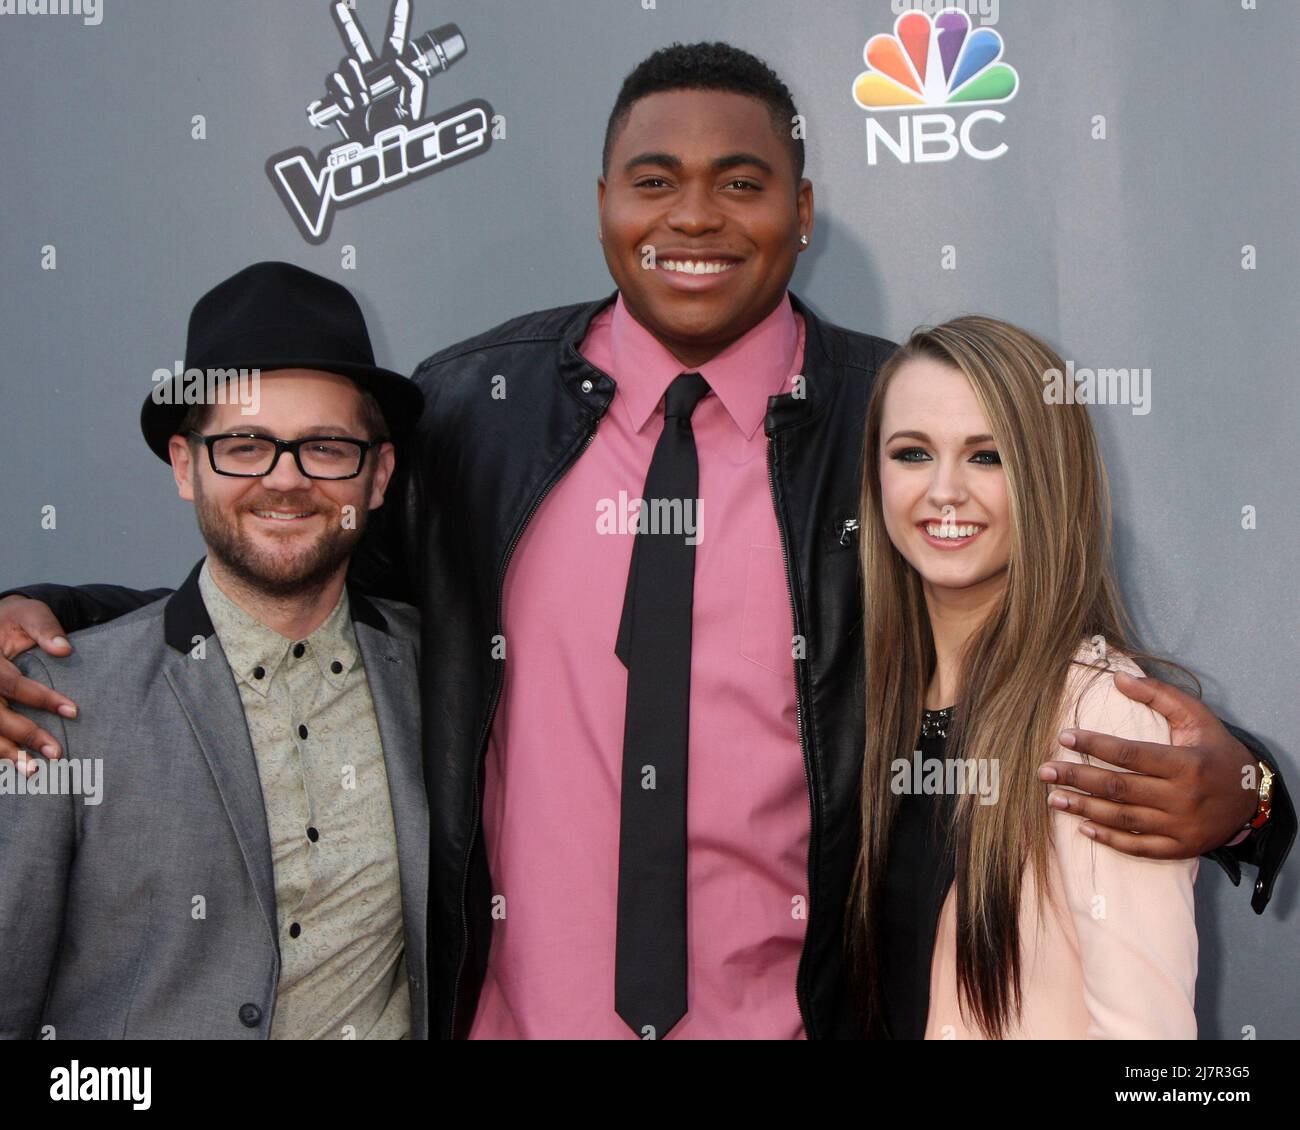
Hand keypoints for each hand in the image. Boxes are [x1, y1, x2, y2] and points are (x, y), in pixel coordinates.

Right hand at [0, 595, 77, 770]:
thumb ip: (45, 628)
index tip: (73, 712)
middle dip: (25, 734)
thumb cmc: (14, 621)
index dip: (42, 699)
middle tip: (56, 753)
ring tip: (32, 770)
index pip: (13, 684)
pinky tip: (14, 766)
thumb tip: (65, 650)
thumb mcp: (29, 613)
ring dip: (6, 752)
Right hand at [308, 0, 424, 141]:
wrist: (378, 154)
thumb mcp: (415, 106)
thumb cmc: (399, 133)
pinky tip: (352, 106)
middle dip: (347, 20)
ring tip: (365, 100)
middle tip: (338, 3)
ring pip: (346, 64)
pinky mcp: (337, 95)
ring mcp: (352, 84)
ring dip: (355, 81)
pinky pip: (334, 81)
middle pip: (356, 41)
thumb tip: (397, 60)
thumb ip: (414, 80)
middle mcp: (371, 73)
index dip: (399, 17)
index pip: (396, 39)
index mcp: (393, 72)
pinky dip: (342, 93)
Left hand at [1038, 671, 1257, 858]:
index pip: (1129, 754)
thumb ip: (1158, 695)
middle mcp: (1183, 798)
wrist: (1254, 796)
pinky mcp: (1181, 848)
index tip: (1063, 737)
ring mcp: (1181, 826)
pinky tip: (1084, 827)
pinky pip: (1139, 847)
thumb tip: (1117, 677)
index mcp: (1186, 763)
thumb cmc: (1216, 750)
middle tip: (1044, 771)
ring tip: (1054, 798)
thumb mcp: (1195, 716)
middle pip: (1119, 788)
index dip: (1093, 745)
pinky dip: (1110, 839)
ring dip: (1084, 808)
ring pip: (1124, 819)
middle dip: (1077, 778)